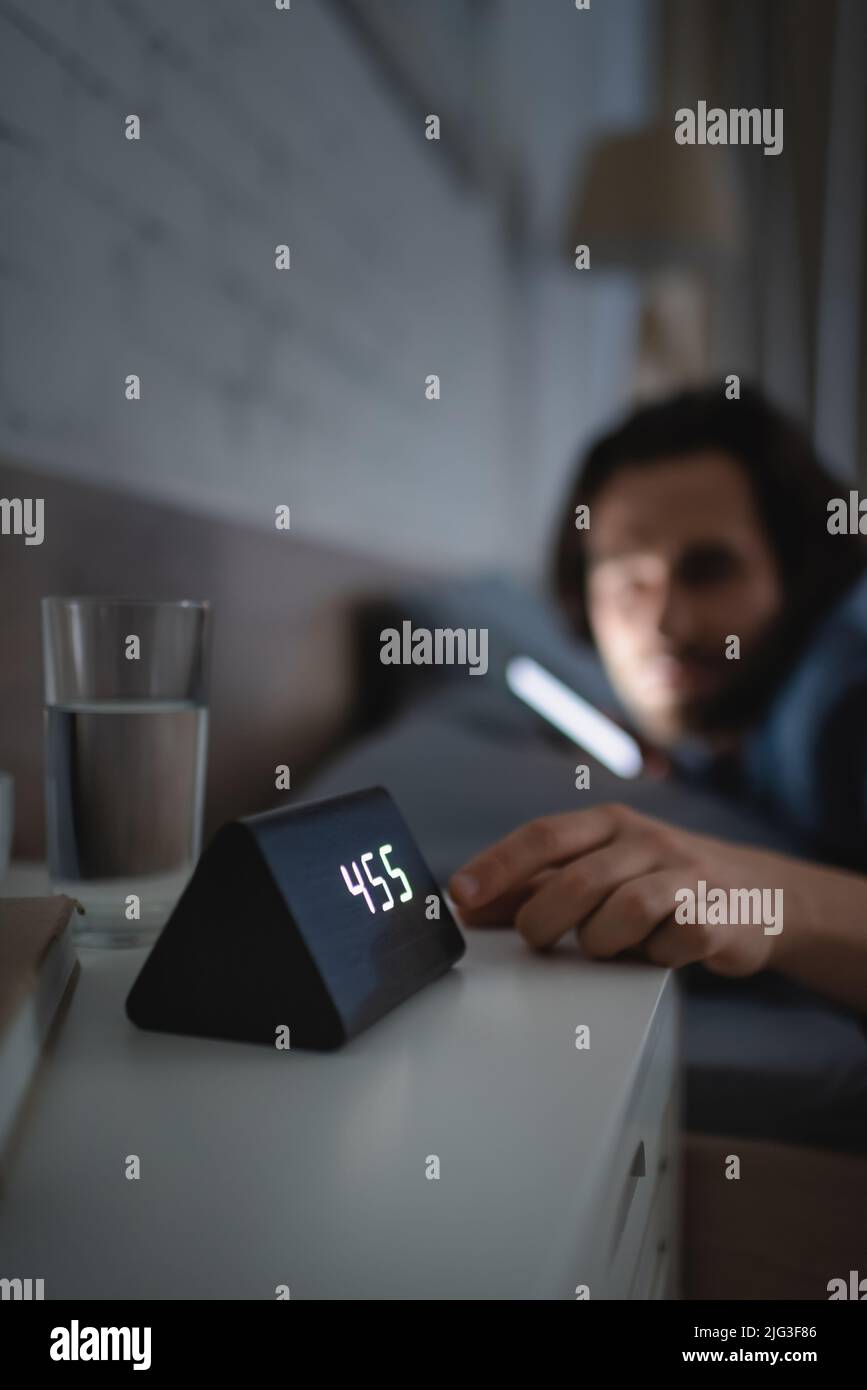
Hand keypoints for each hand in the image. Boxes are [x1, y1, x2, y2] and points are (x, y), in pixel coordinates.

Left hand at [448, 804, 789, 976]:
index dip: (497, 866)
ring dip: (601, 942)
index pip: (543, 836)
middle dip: (544, 920)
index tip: (460, 896)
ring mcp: (686, 874)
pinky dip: (654, 956)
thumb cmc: (663, 883)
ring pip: (622, 912)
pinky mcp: (718, 914)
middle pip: (576, 881)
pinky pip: (672, 942)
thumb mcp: (600, 872)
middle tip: (538, 941)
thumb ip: (536, 887)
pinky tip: (657, 952)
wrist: (762, 896)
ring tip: (607, 947)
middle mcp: (647, 840)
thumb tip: (467, 903)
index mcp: (610, 823)